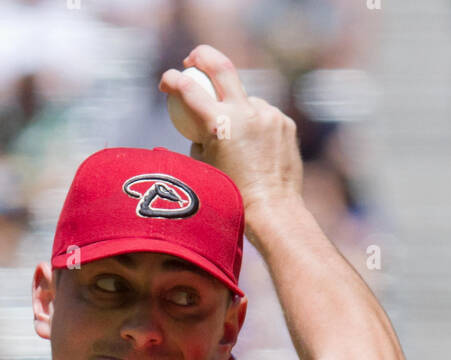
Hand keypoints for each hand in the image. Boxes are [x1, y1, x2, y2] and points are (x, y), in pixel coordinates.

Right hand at [158, 44, 302, 230]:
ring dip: (237, 111)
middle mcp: (245, 113)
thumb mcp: (205, 167)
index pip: (189, 90)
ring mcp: (268, 115)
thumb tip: (198, 125)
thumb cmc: (233, 197)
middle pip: (221, 66)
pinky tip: (257, 153)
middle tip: (193, 60)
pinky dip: (256, 127)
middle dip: (202, 57)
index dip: (173, 81)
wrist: (273, 212)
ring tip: (239, 146)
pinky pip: (264, 117)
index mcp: (220, 125)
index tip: (166, 82)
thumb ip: (200, 140)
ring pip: (246, 101)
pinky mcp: (284, 123)